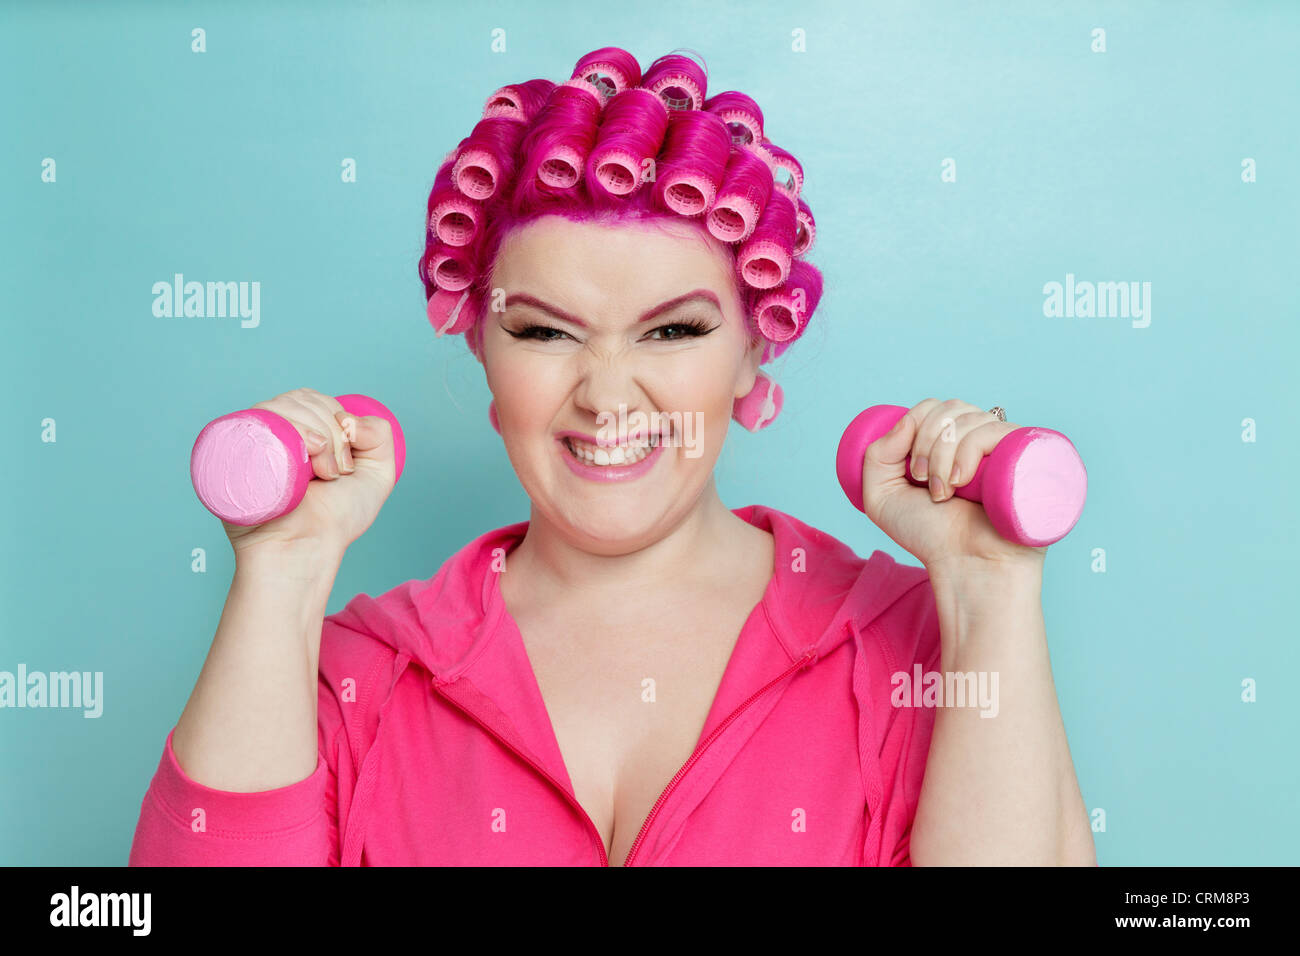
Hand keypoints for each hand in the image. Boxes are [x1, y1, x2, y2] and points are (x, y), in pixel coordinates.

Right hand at [222, 387, 399, 558]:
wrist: (306, 549)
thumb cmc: (336, 518)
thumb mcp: (376, 474)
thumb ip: (380, 435)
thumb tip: (348, 417)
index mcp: (300, 431)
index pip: (315, 399)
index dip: (338, 420)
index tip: (348, 464)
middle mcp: (273, 433)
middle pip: (299, 399)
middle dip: (332, 431)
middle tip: (336, 472)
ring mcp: (252, 442)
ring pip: (279, 406)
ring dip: (315, 433)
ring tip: (322, 474)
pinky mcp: (232, 455)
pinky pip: (255, 422)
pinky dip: (288, 430)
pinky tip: (304, 457)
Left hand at [860, 398, 1048, 573]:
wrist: (967, 567)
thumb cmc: (930, 537)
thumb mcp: (882, 497)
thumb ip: (877, 456)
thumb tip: (905, 421)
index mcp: (952, 444)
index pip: (935, 407)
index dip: (915, 426)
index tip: (910, 470)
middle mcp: (981, 441)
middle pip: (950, 407)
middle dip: (926, 441)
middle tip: (923, 481)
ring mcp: (1005, 447)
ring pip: (969, 418)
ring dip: (942, 455)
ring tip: (943, 493)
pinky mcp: (1026, 455)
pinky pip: (994, 430)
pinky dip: (966, 451)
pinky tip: (961, 483)